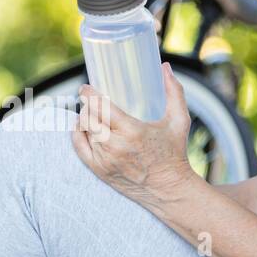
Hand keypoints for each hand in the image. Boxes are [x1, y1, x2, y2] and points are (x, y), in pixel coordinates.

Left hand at [71, 62, 194, 208]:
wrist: (169, 189)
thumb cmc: (175, 154)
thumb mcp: (179, 120)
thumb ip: (174, 91)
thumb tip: (165, 67)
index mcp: (133, 131)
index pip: (101, 107)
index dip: (89, 94)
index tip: (86, 87)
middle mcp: (115, 146)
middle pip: (89, 117)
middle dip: (87, 104)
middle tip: (89, 98)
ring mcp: (105, 160)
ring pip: (84, 130)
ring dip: (84, 118)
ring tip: (90, 112)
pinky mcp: (100, 171)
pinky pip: (79, 148)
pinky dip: (77, 135)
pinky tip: (82, 127)